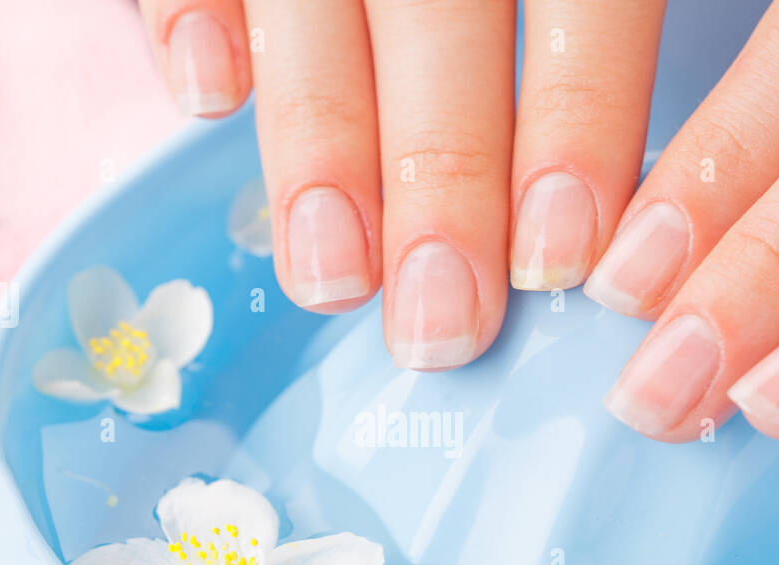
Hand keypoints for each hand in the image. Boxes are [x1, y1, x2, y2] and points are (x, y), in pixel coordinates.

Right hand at [139, 0, 666, 369]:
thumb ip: (592, 26)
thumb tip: (593, 186)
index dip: (577, 122)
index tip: (565, 256)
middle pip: (441, 8)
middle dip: (443, 176)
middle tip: (442, 320)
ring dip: (321, 137)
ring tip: (332, 274)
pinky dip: (186, 9)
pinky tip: (207, 99)